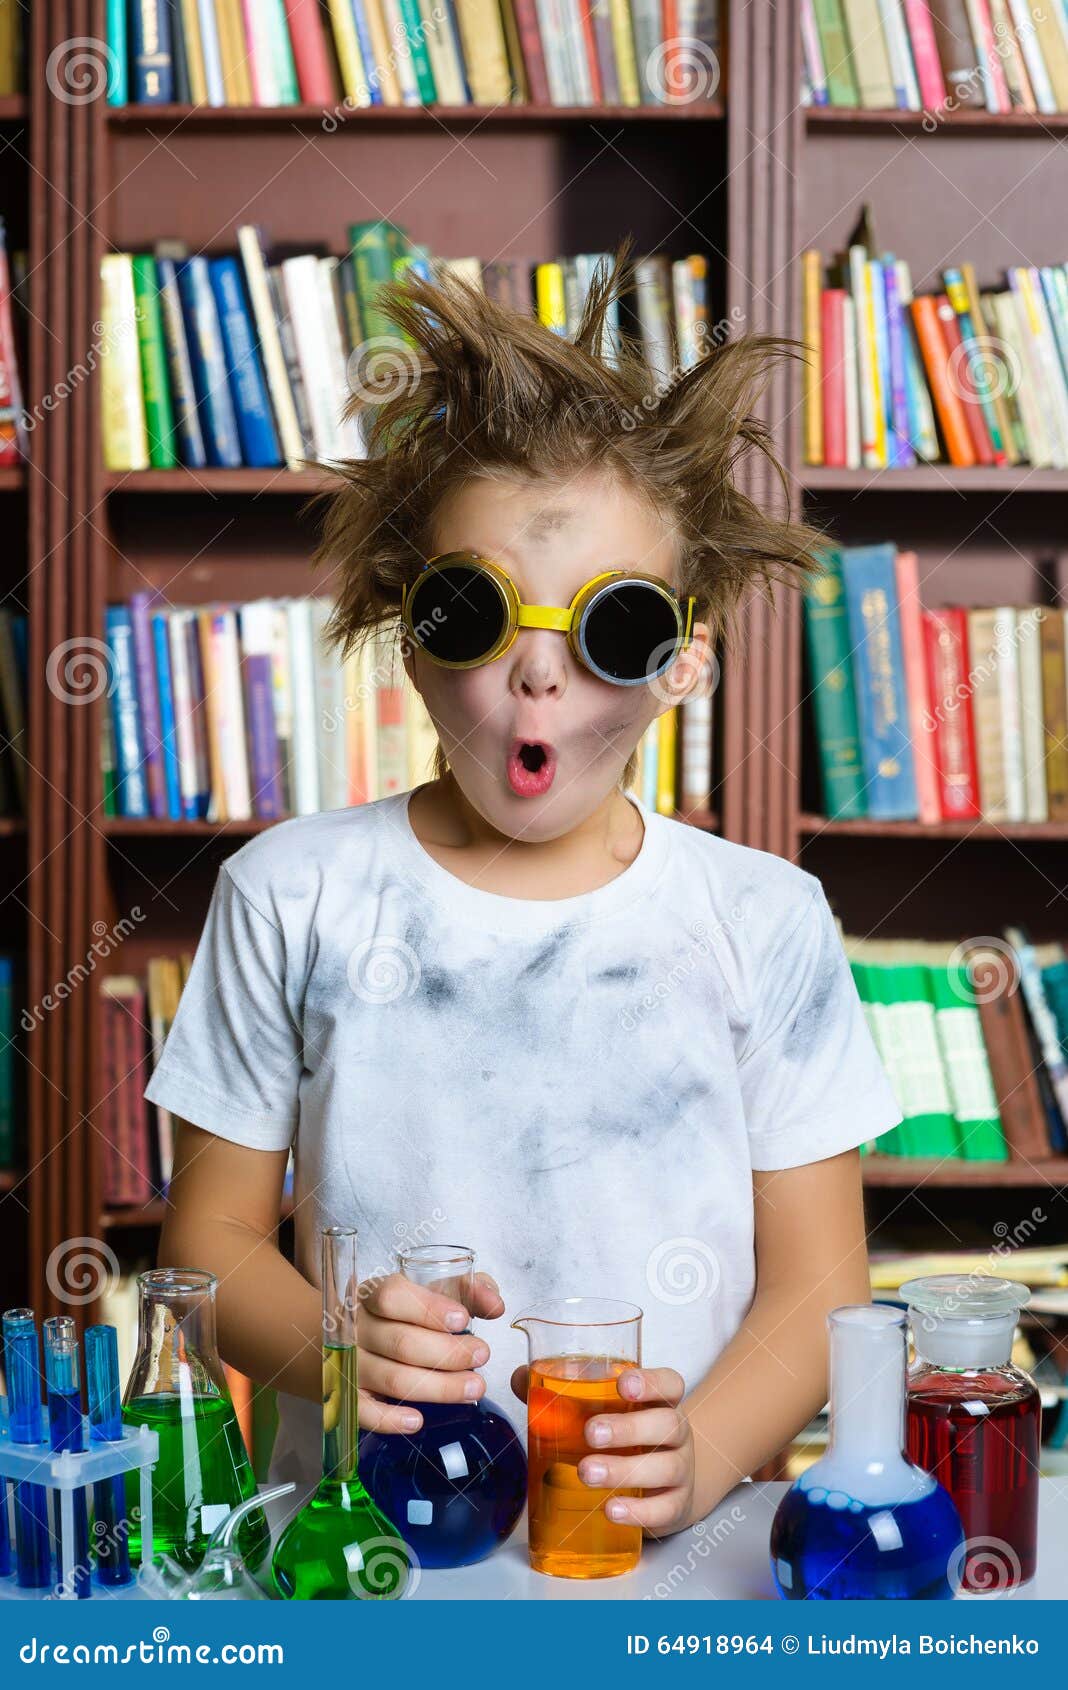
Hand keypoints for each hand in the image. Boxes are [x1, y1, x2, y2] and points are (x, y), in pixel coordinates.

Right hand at [356, 1270, 503, 1433]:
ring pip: (392, 1379)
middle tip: (481, 1355)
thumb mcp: (428, 1292)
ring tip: (473, 1387)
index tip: (463, 1320)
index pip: (393, 1296)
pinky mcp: (346, 1398)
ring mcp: (348, 1365)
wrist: (335, 1340)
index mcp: (372, 1295)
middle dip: (447, 1353)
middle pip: (401, 1342)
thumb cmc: (396, 1315)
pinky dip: (391, 1420)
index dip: (429, 1309)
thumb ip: (467, 1289)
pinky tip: (419, 1420)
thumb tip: (495, 1305)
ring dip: (437, 1387)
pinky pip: (365, 1413)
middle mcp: (355, 1329)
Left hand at [580, 1367, 694, 1537]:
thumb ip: (564, 1394)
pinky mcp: (675, 1506)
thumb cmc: (627, 1441)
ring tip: (586, 1473)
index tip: (623, 1384)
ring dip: (624, 1470)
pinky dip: (639, 1511)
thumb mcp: (606, 1413)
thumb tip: (521, 1378)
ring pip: (666, 1467)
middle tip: (590, 1433)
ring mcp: (680, 1470)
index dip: (651, 1382)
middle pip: (667, 1424)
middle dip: (628, 1428)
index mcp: (659, 1402)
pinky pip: (664, 1509)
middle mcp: (676, 1433)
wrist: (666, 1487)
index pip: (670, 1383)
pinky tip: (612, 1509)